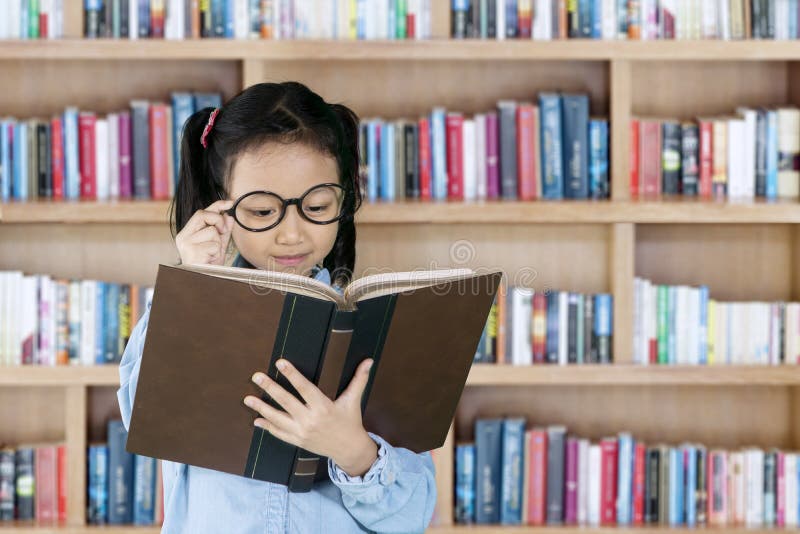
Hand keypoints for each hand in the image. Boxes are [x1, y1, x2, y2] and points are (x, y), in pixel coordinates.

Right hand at [175, 199, 234, 265]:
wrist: (203, 281)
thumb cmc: (208, 265)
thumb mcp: (218, 246)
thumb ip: (223, 232)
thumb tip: (229, 217)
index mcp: (187, 233)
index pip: (201, 212)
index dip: (217, 205)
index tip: (230, 202)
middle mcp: (183, 236)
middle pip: (203, 214)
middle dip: (218, 221)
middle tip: (222, 233)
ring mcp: (186, 244)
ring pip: (212, 231)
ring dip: (218, 243)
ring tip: (212, 255)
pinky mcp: (193, 251)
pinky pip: (214, 244)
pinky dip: (217, 252)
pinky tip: (210, 260)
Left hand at [243, 358, 377, 477]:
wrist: (349, 449)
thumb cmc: (350, 421)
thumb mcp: (354, 400)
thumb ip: (359, 379)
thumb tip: (369, 360)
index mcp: (323, 407)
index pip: (304, 388)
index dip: (292, 374)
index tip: (280, 363)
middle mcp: (310, 420)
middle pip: (286, 401)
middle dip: (270, 388)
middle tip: (256, 376)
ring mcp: (302, 432)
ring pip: (278, 419)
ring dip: (261, 408)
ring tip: (248, 398)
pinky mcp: (298, 441)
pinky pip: (279, 433)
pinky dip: (267, 427)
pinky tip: (256, 420)